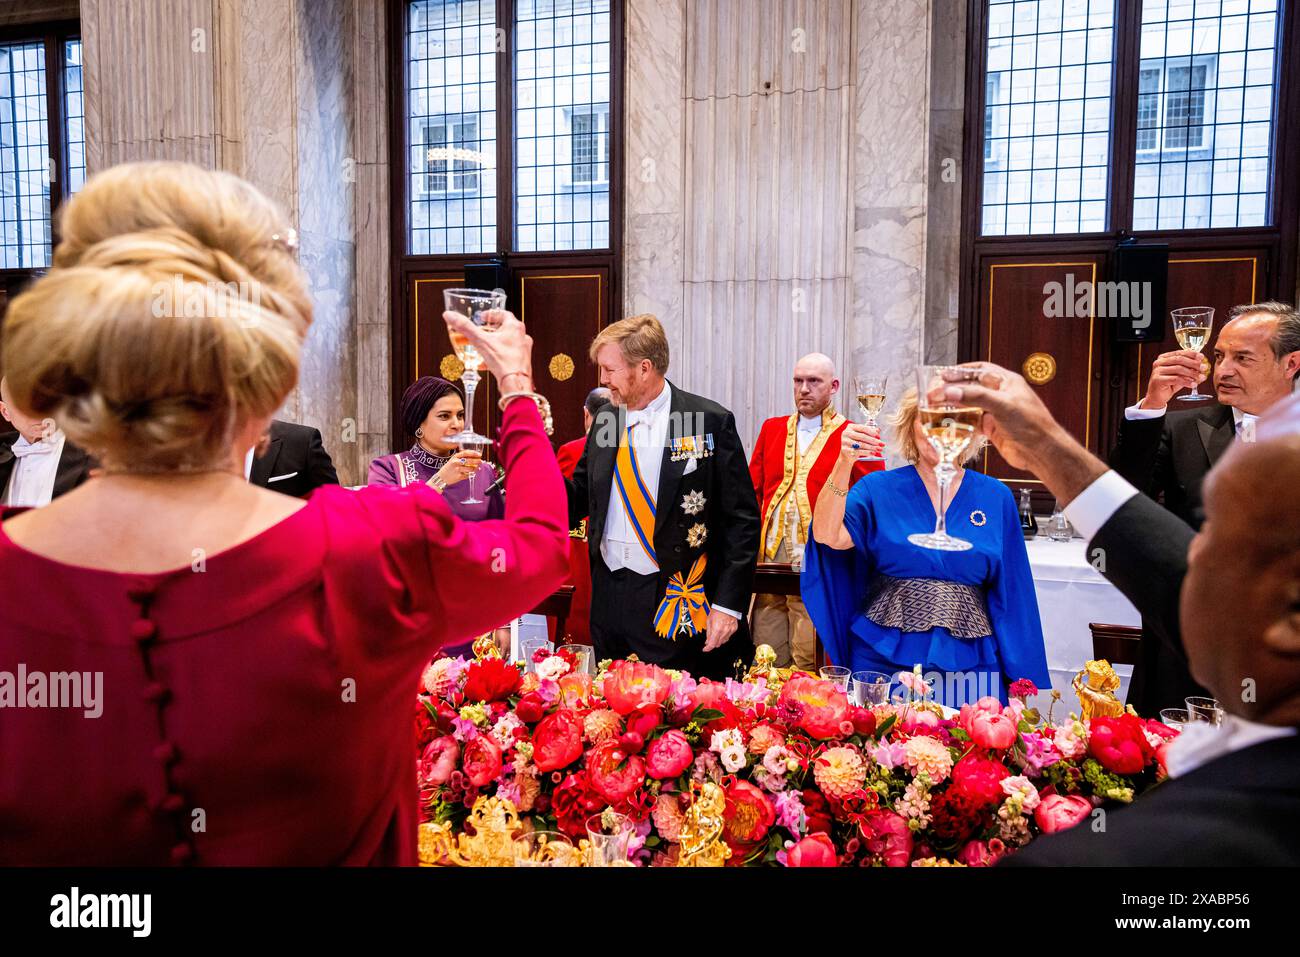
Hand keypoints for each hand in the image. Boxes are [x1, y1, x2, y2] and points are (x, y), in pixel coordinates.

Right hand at [431, 449, 480, 486]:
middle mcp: (456, 462)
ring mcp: (457, 470)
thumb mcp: (453, 460)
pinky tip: (470, 473)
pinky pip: (468, 475)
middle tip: (480, 461)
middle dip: (477, 461)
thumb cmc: (448, 468)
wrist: (441, 477)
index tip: (479, 454)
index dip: (474, 453)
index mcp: (455, 457)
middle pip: (469, 460)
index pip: (466, 453)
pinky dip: (470, 474)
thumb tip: (474, 457)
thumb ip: (462, 458)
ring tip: (476, 468)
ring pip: (471, 468)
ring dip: (475, 468)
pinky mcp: (459, 476)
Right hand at [443, 308, 533, 390]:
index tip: (483, 317)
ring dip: (492, 344)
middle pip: (503, 329)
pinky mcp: (521, 362)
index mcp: (515, 327)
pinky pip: (507, 356)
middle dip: (488, 331)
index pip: (503, 314)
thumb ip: (465, 327)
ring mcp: (523, 350)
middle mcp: (521, 337)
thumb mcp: (480, 341)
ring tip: (480, 348)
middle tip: (479, 332)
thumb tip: (450, 316)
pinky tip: (485, 363)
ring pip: (505, 343)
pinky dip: (496, 357)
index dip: (491, 314)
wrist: (516, 383)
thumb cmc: (504, 361)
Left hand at [702, 610, 737, 651]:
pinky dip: (724, 636)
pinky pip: (728, 636)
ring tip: (716, 633)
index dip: (708, 648)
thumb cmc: (717, 610)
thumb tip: (707, 641)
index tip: (705, 649)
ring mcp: (730, 630)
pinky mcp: (734, 629)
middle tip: (710, 639)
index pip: (712, 644)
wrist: (726, 605)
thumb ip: (708, 633)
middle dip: (713, 643)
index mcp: (717, 629)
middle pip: (718, 644)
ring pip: (723, 641)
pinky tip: (722, 631)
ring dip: (719, 640)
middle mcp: (724, 631)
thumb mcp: (709, 621)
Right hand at [839, 423, 883, 461]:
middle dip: (873, 441)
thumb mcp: (862, 435)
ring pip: (861, 444)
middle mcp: (846, 433)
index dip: (872, 432)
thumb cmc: (856, 442)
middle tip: (882, 444)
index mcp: (851, 427)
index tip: (879, 436)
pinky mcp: (845, 450)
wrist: (847, 454)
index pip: (863, 428)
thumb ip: (869, 432)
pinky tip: (873, 453)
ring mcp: (845, 442)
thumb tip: (878, 430)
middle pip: (862, 436)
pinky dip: (867, 452)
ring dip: (872, 447)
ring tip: (879, 449)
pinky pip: (858, 451)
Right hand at [934, 363, 1061, 473]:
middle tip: (935, 393)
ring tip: (937, 407)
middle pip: (971, 388)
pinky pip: (971, 422)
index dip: (961, 371)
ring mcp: (996, 412)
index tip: (944, 375)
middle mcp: (1001, 396)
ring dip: (954, 406)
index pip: (980, 370)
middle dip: (953, 390)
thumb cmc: (1033, 425)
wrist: (1041, 452)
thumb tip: (951, 391)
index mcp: (1007, 383)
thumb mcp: (1002, 405)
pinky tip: (950, 423)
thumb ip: (975, 396)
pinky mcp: (992, 428)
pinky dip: (960, 422)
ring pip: (969, 405)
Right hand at [1142, 349, 1207, 408]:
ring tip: (1200, 378)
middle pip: (1179, 359)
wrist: (1157, 397)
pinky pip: (1175, 379)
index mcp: (1163, 358)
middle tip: (1203, 368)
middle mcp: (1159, 363)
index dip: (1191, 354)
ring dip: (1192, 373)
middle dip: (1193, 363)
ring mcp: (1157, 371)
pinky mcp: (1157, 380)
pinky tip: (1193, 384)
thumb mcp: (1180, 375)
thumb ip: (1188, 369)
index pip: (1179, 353)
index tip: (1201, 357)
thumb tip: (1202, 365)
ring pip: (1178, 369)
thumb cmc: (1168, 385)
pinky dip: (1186, 382)